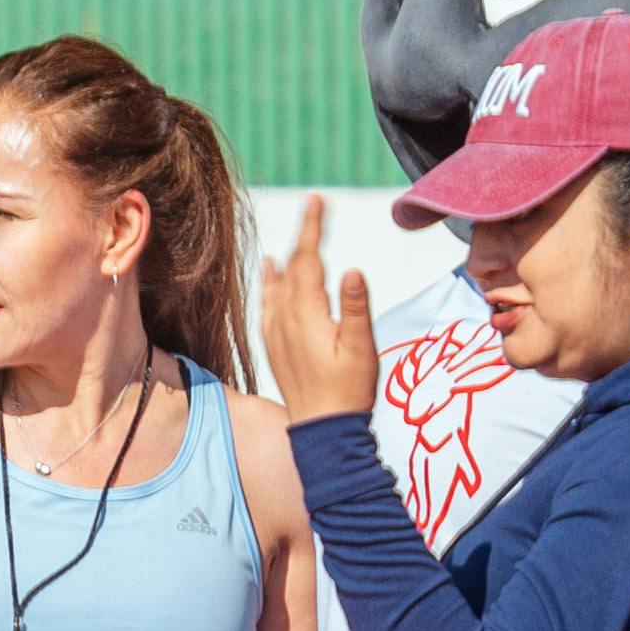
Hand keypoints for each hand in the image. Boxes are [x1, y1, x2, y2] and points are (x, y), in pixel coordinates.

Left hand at [261, 195, 378, 425]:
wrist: (321, 430)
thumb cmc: (347, 391)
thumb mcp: (361, 348)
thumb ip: (354, 307)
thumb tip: (350, 269)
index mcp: (307, 314)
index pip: (308, 259)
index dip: (312, 228)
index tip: (316, 200)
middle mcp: (286, 319)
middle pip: (292, 266)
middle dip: (304, 234)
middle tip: (313, 205)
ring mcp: (277, 333)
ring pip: (278, 283)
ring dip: (288, 256)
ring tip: (294, 232)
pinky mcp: (275, 345)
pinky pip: (268, 303)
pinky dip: (270, 282)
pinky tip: (270, 274)